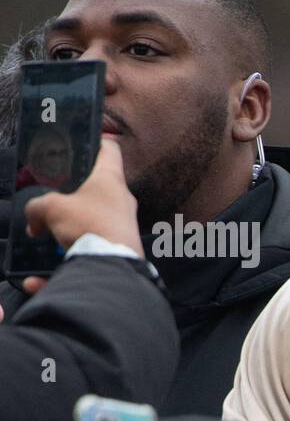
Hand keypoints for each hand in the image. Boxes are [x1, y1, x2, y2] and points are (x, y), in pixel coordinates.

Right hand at [22, 137, 143, 279]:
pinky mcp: (123, 248)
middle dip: (75, 193)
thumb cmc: (88, 226)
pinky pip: (92, 250)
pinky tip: (39, 277)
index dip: (97, 142)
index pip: (109, 150)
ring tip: (48, 234)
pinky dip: (69, 259)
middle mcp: (122, 201)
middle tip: (54, 198)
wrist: (114, 268)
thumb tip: (34, 224)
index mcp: (111, 180)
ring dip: (70, 227)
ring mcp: (125, 225)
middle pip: (99, 188)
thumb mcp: (51, 208)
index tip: (85, 142)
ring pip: (94, 220)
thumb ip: (37, 208)